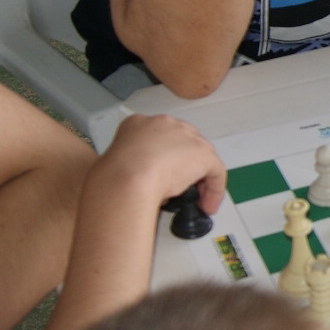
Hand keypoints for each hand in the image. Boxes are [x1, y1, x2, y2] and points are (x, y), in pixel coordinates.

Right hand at [94, 114, 225, 216]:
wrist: (126, 176)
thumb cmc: (114, 175)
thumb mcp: (118, 165)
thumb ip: (133, 166)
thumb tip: (145, 183)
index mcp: (138, 124)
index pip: (159, 138)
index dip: (164, 158)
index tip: (162, 175)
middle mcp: (164, 124)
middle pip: (183, 143)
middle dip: (185, 165)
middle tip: (181, 188)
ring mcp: (186, 136)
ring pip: (200, 156)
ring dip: (200, 178)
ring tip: (195, 199)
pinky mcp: (202, 153)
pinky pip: (215, 171)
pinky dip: (213, 190)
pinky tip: (206, 205)